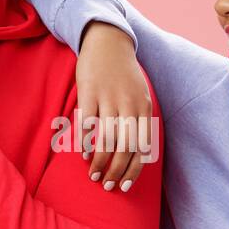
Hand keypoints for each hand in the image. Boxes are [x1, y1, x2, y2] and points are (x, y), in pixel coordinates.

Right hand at [77, 22, 152, 192]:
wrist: (108, 42)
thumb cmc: (124, 75)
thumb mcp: (140, 96)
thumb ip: (139, 122)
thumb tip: (135, 156)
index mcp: (144, 108)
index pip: (142, 147)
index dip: (133, 170)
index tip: (125, 186)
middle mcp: (129, 104)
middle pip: (124, 147)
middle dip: (116, 171)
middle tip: (106, 185)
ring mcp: (108, 98)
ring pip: (106, 139)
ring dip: (100, 162)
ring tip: (93, 175)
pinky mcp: (89, 92)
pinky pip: (87, 124)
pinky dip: (86, 143)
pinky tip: (84, 155)